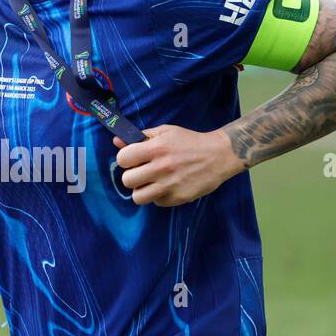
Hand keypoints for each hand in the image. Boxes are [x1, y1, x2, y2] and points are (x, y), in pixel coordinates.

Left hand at [112, 124, 240, 206]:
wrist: (219, 155)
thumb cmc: (189, 141)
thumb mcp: (166, 132)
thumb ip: (141, 137)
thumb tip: (116, 141)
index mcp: (157, 148)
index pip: (123, 159)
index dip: (126, 159)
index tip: (134, 159)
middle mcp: (161, 167)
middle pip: (127, 180)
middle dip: (132, 176)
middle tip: (142, 173)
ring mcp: (170, 185)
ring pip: (138, 197)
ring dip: (142, 190)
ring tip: (152, 183)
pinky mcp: (178, 198)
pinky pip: (157, 202)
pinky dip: (160, 196)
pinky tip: (168, 187)